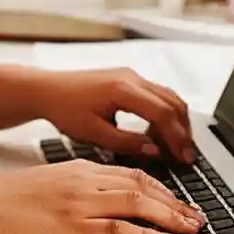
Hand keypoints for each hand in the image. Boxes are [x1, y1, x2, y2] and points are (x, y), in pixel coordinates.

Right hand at [0, 160, 204, 233]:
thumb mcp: (42, 188)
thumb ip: (71, 194)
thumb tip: (93, 213)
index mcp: (76, 171)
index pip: (130, 174)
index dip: (160, 188)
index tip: (176, 201)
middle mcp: (83, 182)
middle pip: (143, 186)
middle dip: (175, 202)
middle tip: (196, 216)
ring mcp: (80, 204)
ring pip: (140, 204)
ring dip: (172, 218)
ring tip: (192, 229)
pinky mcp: (73, 228)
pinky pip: (122, 229)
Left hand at [33, 68, 195, 163]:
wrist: (46, 90)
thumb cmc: (63, 109)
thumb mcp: (94, 133)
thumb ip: (127, 142)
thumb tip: (154, 151)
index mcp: (123, 89)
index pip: (163, 113)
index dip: (177, 137)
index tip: (184, 157)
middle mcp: (131, 78)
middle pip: (173, 102)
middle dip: (184, 131)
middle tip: (188, 155)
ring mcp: (131, 76)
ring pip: (168, 97)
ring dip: (177, 122)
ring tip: (177, 148)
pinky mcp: (128, 80)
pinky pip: (157, 95)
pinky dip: (165, 114)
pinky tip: (159, 134)